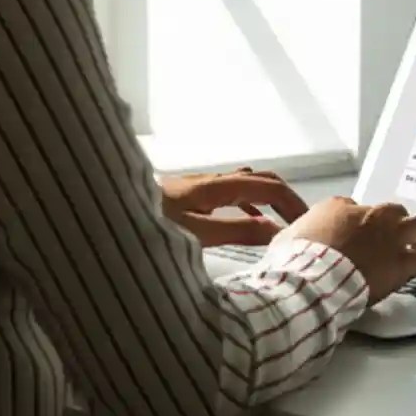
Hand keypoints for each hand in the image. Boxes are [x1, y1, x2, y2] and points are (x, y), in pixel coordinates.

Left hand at [159, 167, 308, 246]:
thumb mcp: (198, 234)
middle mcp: (212, 181)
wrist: (106, 214)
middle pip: (261, 180)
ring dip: (268, 200)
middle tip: (302, 222)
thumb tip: (278, 232)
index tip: (308, 224)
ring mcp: (200, 187)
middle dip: (286, 198)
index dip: (293, 203)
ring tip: (281, 222)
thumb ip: (239, 232)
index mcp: (218, 186)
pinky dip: (249, 205)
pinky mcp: (190, 196)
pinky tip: (247, 222)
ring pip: (246, 185)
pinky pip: (231, 194)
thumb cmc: (151, 224)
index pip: (269, 187)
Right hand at [276, 197, 415, 304]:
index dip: (357, 223)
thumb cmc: (296, 259)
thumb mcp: (286, 237)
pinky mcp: (403, 261)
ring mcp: (391, 237)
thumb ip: (297, 233)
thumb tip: (293, 239)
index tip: (355, 235)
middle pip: (393, 211)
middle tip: (394, 236)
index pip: (354, 208)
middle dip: (394, 222)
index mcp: (339, 208)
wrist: (315, 276)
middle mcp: (370, 216)